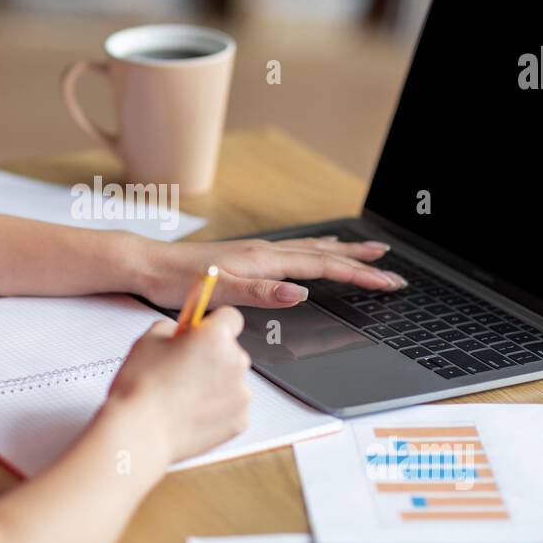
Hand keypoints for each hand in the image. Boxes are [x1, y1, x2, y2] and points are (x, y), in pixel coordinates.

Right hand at [104, 306, 250, 463]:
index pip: (230, 317)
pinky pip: (231, 407)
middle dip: (211, 358)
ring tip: (182, 398)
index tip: (203, 334)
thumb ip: (173, 328)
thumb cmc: (141, 386)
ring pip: (230, 381)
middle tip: (182, 371)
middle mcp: (236, 362)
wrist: (139, 431)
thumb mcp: (149, 339)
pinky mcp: (239, 421)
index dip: (214, 325)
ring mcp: (241, 394)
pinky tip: (190, 414)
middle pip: (230, 352)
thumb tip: (184, 332)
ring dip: (214, 384)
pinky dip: (216, 410)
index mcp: (216, 337)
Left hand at [134, 235, 406, 309]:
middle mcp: (265, 252)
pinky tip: (320, 249)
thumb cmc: (177, 280)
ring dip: (345, 251)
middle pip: (325, 254)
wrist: (148, 264)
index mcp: (264, 261)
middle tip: (394, 267)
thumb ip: (259, 293)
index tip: (388, 281)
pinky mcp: (249, 257)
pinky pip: (296, 250)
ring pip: (313, 249)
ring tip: (371, 249)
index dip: (358, 275)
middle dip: (362, 262)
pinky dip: (318, 249)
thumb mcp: (219, 290)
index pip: (323, 267)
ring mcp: (258, 253)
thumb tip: (298, 293)